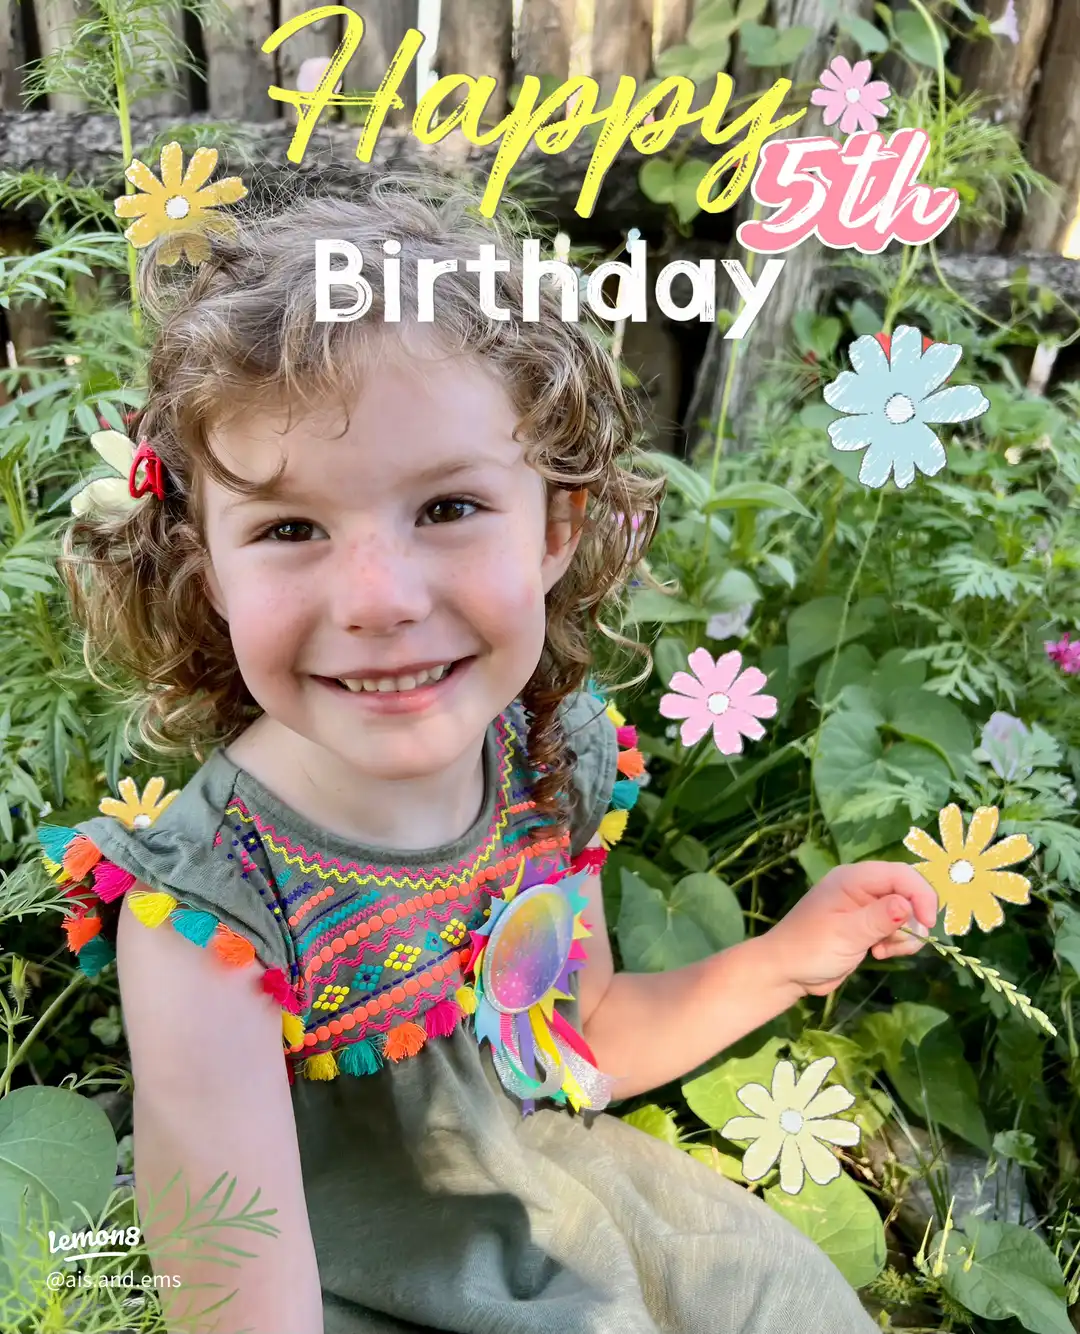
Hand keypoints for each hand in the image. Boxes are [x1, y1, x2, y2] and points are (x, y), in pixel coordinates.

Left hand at [764, 862, 938, 997]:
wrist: (786, 972)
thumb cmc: (809, 948)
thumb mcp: (846, 934)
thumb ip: (879, 918)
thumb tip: (908, 905)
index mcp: (853, 878)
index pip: (901, 874)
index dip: (921, 895)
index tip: (928, 924)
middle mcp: (861, 887)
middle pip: (908, 892)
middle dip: (912, 919)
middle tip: (898, 942)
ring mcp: (865, 907)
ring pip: (906, 914)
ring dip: (904, 935)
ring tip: (882, 950)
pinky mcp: (868, 926)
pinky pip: (897, 928)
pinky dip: (896, 942)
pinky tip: (877, 953)